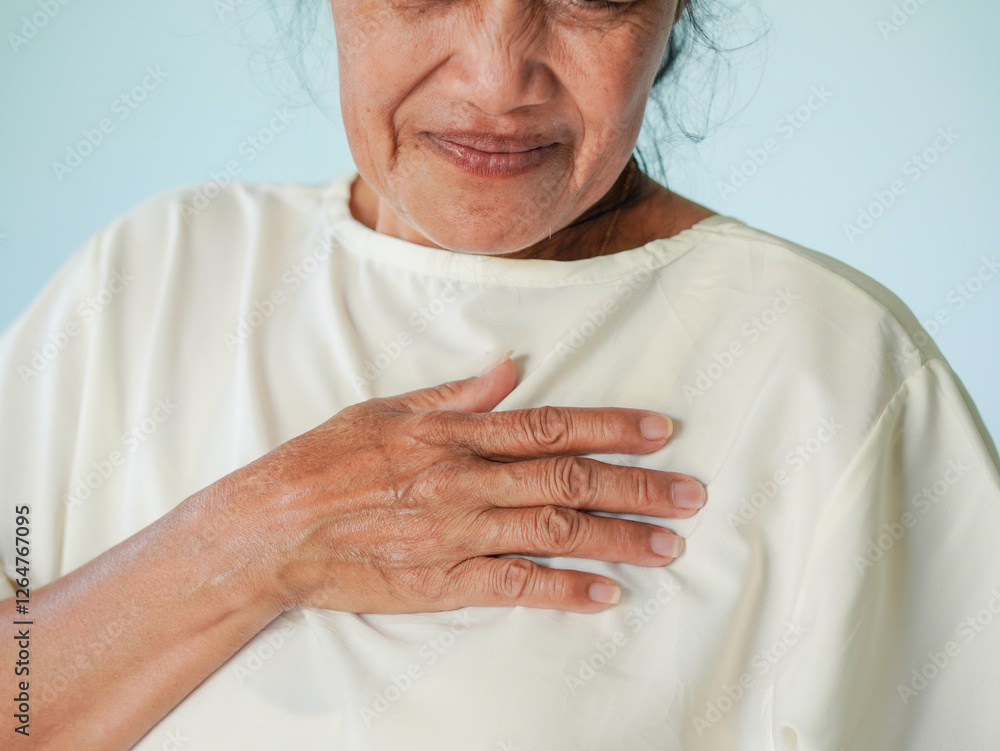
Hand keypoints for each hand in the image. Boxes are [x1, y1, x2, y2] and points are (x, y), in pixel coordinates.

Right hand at [224, 354, 705, 614]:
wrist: (272, 528)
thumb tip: (507, 369)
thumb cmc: (323, 462)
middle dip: (638, 486)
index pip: (549, 425)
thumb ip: (453, 394)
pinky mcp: (442, 581)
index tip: (660, 432)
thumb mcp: (386, 410)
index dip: (612, 427)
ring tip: (669, 545)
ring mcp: (458, 532)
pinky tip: (605, 595)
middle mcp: (465, 479)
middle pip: (569, 479)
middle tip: (691, 494)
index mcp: (453, 433)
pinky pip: (515, 586)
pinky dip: (564, 590)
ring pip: (555, 531)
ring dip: (619, 538)